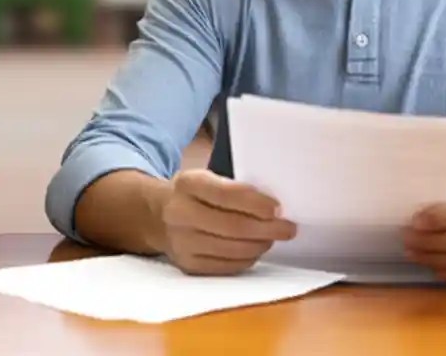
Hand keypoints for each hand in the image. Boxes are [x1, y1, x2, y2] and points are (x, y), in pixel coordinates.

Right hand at [160, 169, 296, 275]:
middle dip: (267, 229)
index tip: (278, 209)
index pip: (227, 195)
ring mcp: (182, 242)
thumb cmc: (194, 195)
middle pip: (233, 227)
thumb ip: (234, 189)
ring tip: (271, 238)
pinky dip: (247, 259)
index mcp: (187, 184)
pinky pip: (227, 266)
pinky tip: (254, 249)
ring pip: (233, 249)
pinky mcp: (188, 264)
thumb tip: (274, 210)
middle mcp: (180, 213)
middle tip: (288, 228)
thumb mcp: (207, 179)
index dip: (256, 204)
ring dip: (260, 245)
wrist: (158, 215)